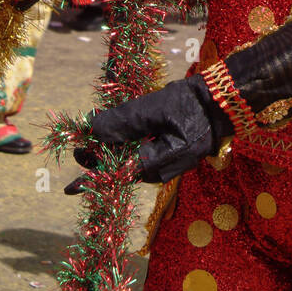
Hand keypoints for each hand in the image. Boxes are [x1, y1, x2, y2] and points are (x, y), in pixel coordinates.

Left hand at [74, 76, 217, 184]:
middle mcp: (163, 170)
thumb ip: (123, 120)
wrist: (222, 102)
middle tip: (80, 149)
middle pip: (123, 171)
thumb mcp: (153, 107)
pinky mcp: (172, 159)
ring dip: (114, 153)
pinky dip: (129, 149)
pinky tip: (121, 137)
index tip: (69, 188)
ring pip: (132, 165)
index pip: (118, 173)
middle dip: (100, 160)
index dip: (91, 178)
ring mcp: (169, 167)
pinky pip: (144, 159)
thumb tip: (92, 130)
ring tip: (96, 140)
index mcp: (160, 161)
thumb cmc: (190, 102)